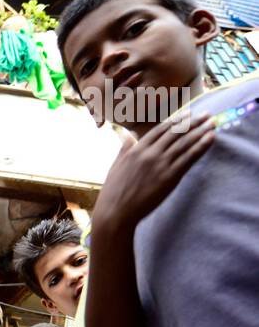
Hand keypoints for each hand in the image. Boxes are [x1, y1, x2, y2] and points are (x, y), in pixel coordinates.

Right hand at [93, 114, 214, 234]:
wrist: (116, 213)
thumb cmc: (113, 193)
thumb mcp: (115, 166)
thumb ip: (124, 148)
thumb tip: (128, 135)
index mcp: (138, 149)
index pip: (161, 129)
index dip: (176, 120)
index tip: (188, 114)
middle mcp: (151, 153)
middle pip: (176, 133)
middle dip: (193, 122)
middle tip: (207, 114)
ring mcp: (161, 164)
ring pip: (185, 143)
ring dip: (201, 131)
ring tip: (213, 123)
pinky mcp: (169, 177)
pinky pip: (189, 158)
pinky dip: (201, 147)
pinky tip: (210, 138)